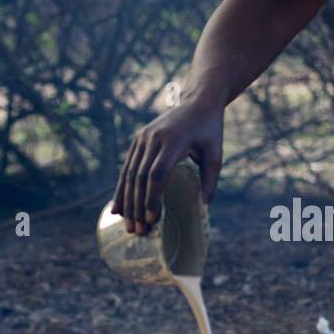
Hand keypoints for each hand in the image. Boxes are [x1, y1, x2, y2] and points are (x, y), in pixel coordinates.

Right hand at [112, 101, 223, 233]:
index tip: (151, 219)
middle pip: (139, 177)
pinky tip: (118, 207)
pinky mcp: (138, 139)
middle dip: (136, 206)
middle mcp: (153, 139)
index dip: (151, 197)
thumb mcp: (216, 154)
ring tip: (127, 225)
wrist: (197, 101)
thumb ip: (210, 179)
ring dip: (126, 201)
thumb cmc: (209, 130)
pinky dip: (122, 188)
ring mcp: (143, 138)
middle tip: (137, 231)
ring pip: (129, 173)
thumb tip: (203, 206)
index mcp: (173, 141)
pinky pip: (127, 167)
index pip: (157, 174)